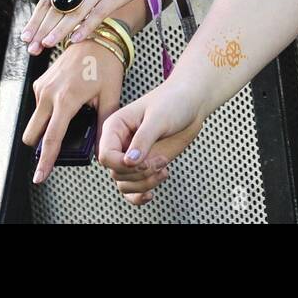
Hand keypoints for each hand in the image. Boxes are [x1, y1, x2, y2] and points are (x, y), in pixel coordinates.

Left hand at [15, 0, 164, 52]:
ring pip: (76, 11)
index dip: (35, 19)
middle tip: (31, 48)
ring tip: (47, 45)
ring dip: (60, 29)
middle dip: (43, 29)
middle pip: (58, 7)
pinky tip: (75, 39)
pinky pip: (98, 13)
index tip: (25, 38)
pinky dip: (86, 26)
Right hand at [23, 39, 124, 183]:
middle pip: (32, 134)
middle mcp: (48, 94)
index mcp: (66, 100)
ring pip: (35, 120)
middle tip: (56, 152)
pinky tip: (67, 107)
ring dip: (46, 127)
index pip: (51, 138)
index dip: (45, 161)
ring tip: (70, 122)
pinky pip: (39, 106)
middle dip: (40, 146)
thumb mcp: (110, 96)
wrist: (97, 37)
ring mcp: (42, 87)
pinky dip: (48, 113)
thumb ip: (103, 124)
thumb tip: (100, 148)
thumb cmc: (106, 64)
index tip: (39, 177)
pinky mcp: (41, 81)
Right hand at [97, 80, 207, 204]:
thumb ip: (143, 140)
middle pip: (116, 173)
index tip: (144, 162)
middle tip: (162, 161)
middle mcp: (120, 143)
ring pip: (124, 184)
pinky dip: (140, 196)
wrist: (191, 104)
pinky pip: (132, 189)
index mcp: (116, 126)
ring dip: (145, 183)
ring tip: (163, 169)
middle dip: (140, 173)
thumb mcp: (158, 118)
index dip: (122, 164)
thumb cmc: (173, 101)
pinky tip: (152, 193)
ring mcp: (132, 156)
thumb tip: (129, 162)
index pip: (105, 155)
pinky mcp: (144, 165)